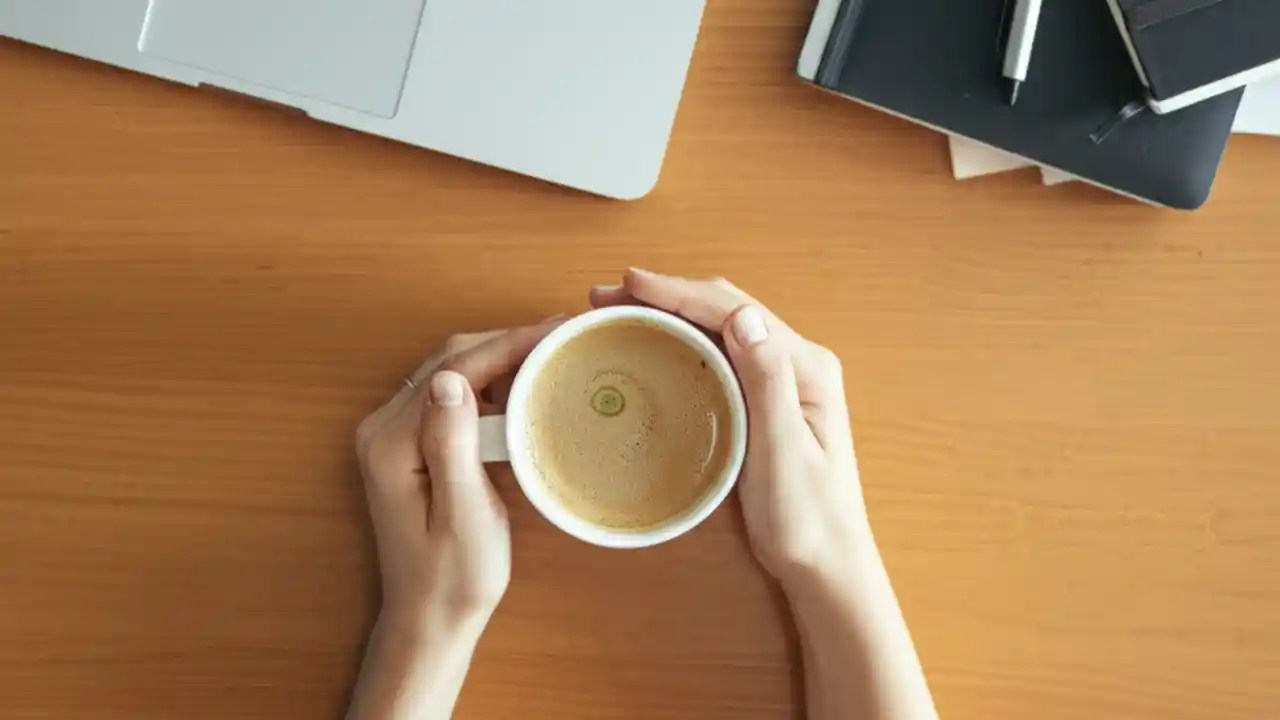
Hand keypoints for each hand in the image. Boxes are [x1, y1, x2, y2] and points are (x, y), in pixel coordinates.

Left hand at [354, 322, 557, 627]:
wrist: (430, 618)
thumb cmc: (454, 579)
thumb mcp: (463, 517)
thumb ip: (452, 446)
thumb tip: (450, 379)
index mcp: (392, 444)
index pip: (454, 370)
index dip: (508, 344)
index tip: (558, 330)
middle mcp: (382, 429)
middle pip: (449, 360)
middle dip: (507, 342)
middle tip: (564, 336)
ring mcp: (391, 435)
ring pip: (451, 372)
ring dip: (500, 359)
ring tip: (552, 354)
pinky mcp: (408, 445)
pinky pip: (450, 395)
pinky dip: (489, 383)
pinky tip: (523, 387)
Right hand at [591, 270, 869, 595]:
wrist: (827, 568)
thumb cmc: (807, 519)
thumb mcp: (783, 452)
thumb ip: (767, 382)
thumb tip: (741, 314)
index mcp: (806, 367)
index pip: (735, 311)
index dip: (680, 292)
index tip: (628, 284)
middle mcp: (797, 362)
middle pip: (727, 308)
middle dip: (668, 294)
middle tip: (606, 297)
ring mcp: (783, 380)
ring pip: (721, 327)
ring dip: (672, 311)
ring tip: (620, 310)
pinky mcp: (766, 401)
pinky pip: (720, 354)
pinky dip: (683, 338)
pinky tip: (655, 342)